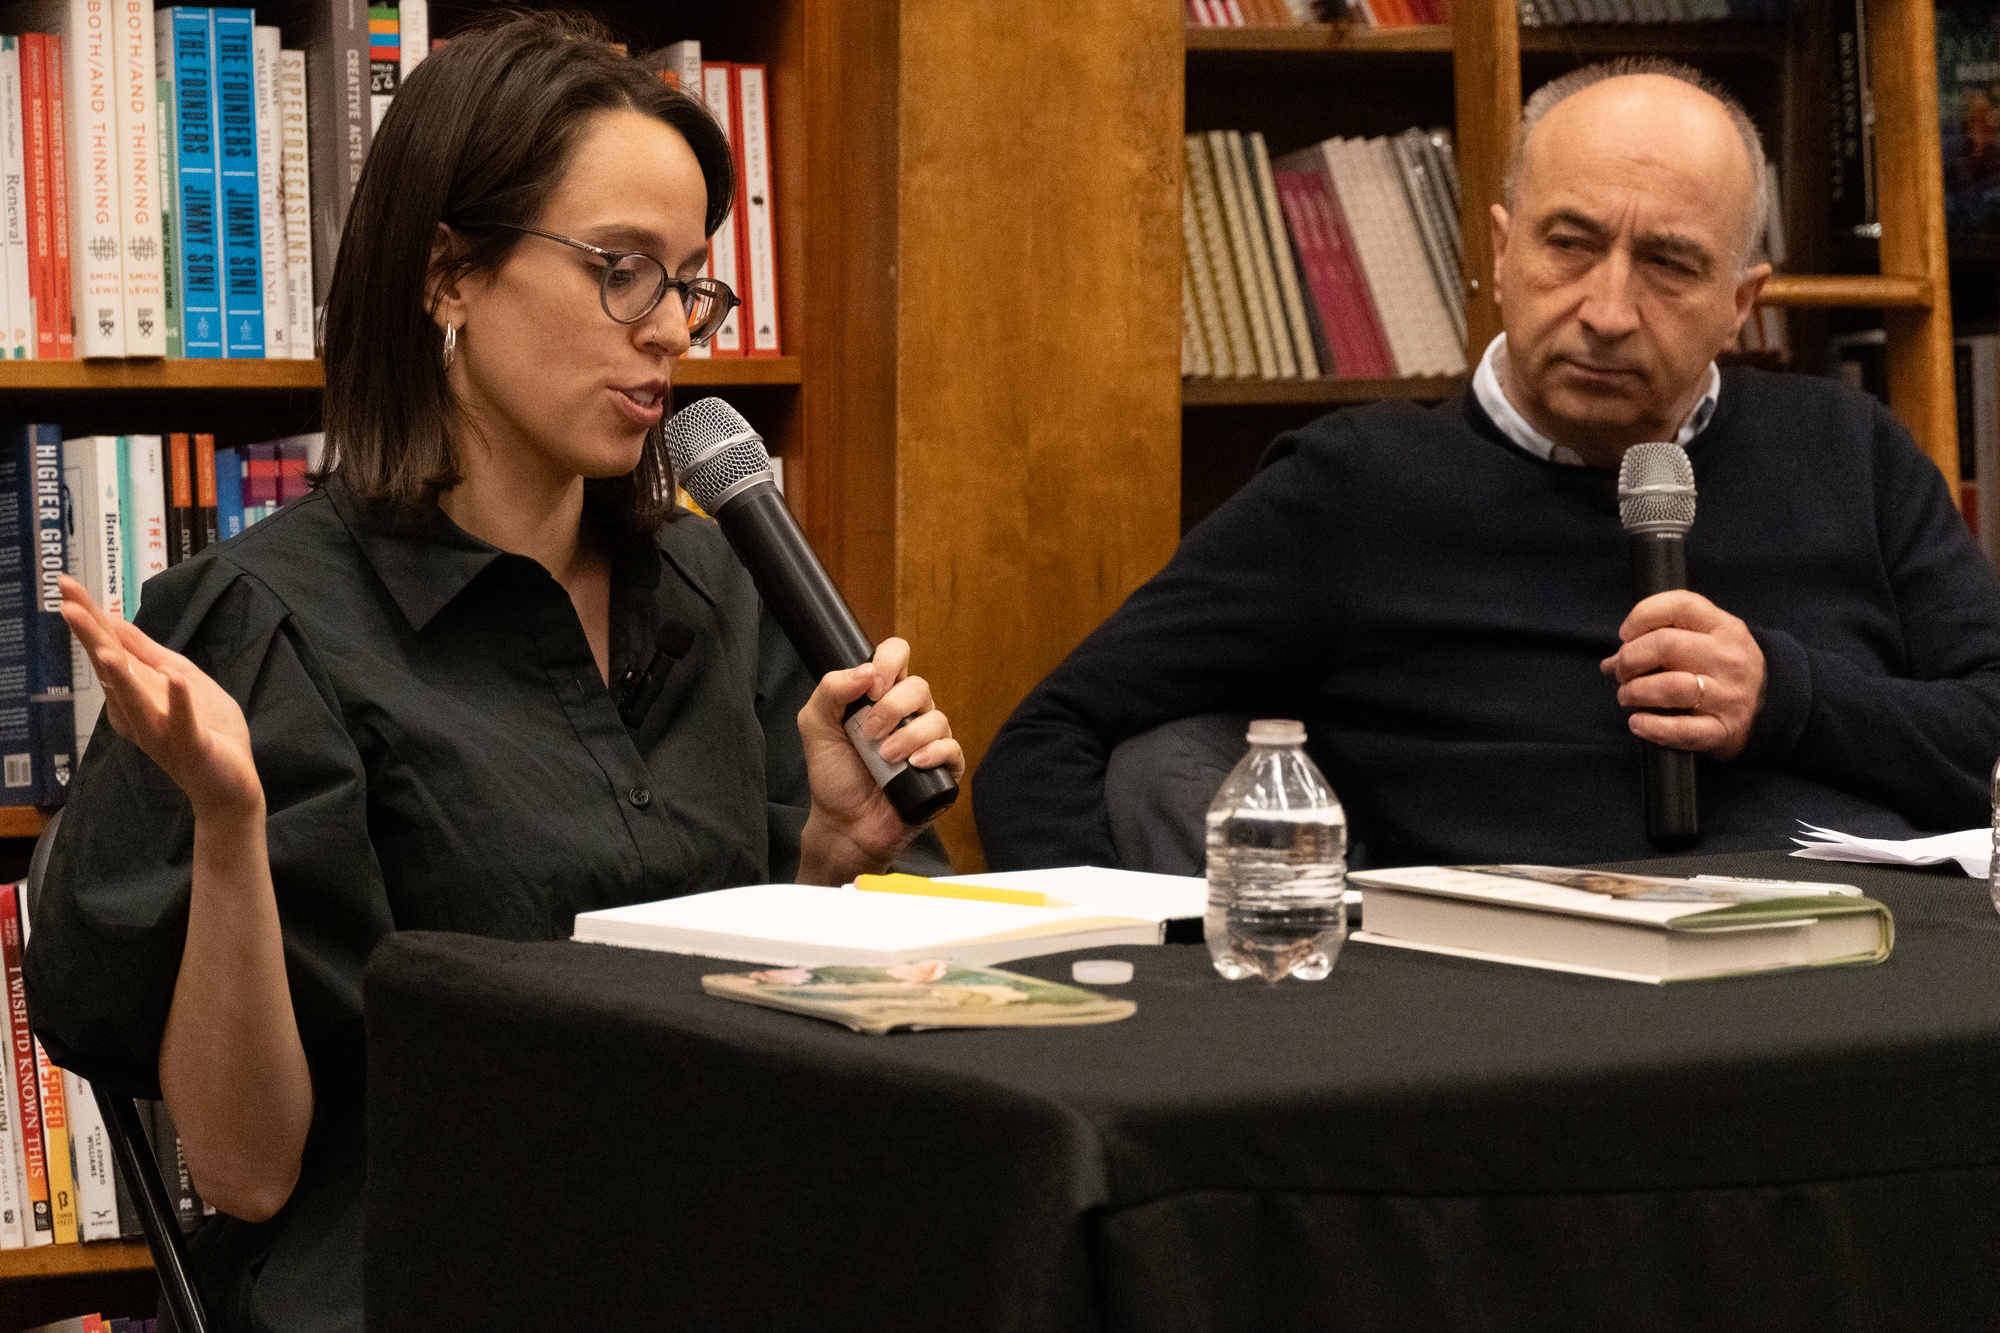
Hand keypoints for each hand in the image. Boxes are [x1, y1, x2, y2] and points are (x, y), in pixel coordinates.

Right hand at [57, 574, 262, 819]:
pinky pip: (181, 721)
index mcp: (133, 690)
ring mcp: (160, 729)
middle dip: (90, 637)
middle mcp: (136, 710)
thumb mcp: (176, 675)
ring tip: (106, 650)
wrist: (228, 780)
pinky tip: (176, 683)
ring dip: (120, 674)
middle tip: (65, 605)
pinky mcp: (188, 744)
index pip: (107, 647)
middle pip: (110, 667)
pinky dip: (179, 702)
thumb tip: (111, 618)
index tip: (65, 584)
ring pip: (134, 699)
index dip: (88, 616)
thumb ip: (144, 651)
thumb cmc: (203, 726)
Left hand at [795, 637, 963, 883]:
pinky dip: (933, 753)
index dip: (888, 662)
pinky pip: (952, 749)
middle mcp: (908, 714)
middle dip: (892, 707)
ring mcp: (927, 741)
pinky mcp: (942, 769)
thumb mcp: (816, 727)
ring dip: (908, 736)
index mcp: (881, 696)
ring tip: (885, 757)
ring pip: (937, 718)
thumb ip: (829, 691)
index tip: (870, 688)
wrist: (844, 824)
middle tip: (868, 733)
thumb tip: (865, 670)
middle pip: (919, 685)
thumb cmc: (834, 777)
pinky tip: (912, 765)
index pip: (897, 655)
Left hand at [1599, 590, 1763, 760]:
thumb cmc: (1724, 670)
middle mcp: (1728, 658)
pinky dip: (1651, 727)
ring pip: (1670, 687)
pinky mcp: (1722, 730)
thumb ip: (1662, 639)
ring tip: (1628, 696)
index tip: (1626, 634)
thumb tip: (1610, 662)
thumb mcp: (1707, 641)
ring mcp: (1728, 696)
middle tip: (1622, 672)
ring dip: (1635, 692)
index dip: (1642, 616)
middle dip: (1630, 658)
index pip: (1680, 605)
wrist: (1772, 710)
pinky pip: (1681, 730)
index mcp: (1724, 628)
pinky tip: (1638, 723)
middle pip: (1665, 645)